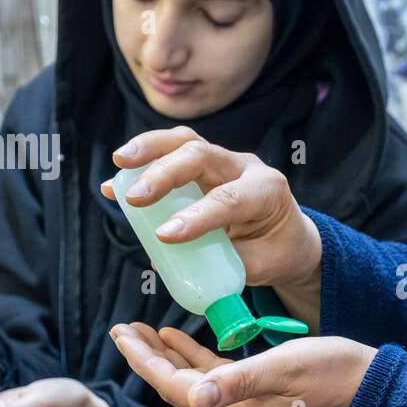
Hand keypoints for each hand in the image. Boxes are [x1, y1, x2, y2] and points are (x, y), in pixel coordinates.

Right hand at [101, 126, 321, 330]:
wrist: (288, 236)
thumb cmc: (276, 251)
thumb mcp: (259, 265)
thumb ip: (218, 262)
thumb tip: (165, 262)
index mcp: (268, 191)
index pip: (229, 199)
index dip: (196, 216)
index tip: (164, 235)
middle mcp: (246, 167)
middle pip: (202, 155)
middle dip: (165, 173)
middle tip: (134, 198)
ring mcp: (224, 161)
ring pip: (186, 141)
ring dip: (149, 149)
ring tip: (120, 163)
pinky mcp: (203, 164)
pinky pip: (173, 151)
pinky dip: (145, 160)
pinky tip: (117, 177)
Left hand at [110, 323, 375, 406]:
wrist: (369, 385)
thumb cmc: (331, 370)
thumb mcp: (285, 366)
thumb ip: (239, 379)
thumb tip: (198, 394)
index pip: (175, 386)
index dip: (145, 361)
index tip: (122, 333)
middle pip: (176, 386)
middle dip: (147, 357)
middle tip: (123, 328)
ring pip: (192, 381)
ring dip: (167, 356)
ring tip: (144, 330)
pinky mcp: (258, 395)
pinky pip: (213, 378)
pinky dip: (193, 357)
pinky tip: (182, 337)